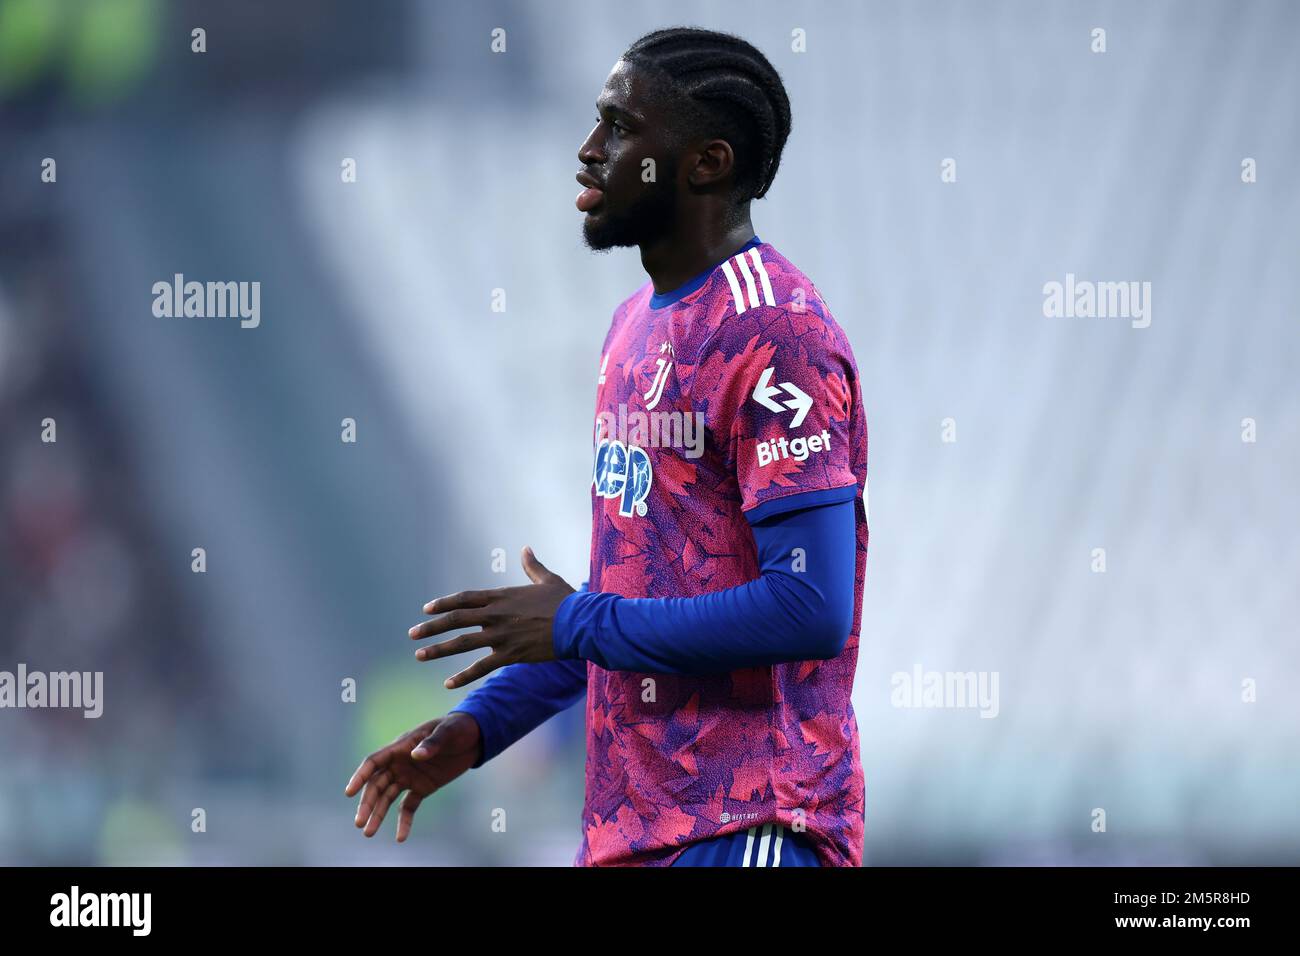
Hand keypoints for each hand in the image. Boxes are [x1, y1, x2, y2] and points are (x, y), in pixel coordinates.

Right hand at [343, 713, 481, 840]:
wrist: (474, 737)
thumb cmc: (457, 728)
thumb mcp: (448, 732)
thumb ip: (432, 743)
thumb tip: (416, 755)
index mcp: (401, 747)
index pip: (374, 762)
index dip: (360, 776)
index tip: (349, 792)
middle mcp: (400, 763)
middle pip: (377, 784)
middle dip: (367, 803)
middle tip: (359, 823)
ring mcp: (409, 777)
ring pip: (387, 798)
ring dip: (378, 814)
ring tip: (369, 833)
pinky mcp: (422, 788)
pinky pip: (408, 807)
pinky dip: (404, 821)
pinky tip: (400, 837)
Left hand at [409, 546, 574, 689]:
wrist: (579, 623)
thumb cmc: (566, 600)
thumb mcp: (547, 579)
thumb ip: (532, 565)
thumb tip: (526, 548)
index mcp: (502, 596)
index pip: (464, 599)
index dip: (444, 603)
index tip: (427, 608)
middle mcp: (496, 615)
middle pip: (455, 619)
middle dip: (431, 626)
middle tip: (412, 634)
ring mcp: (500, 636)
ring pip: (461, 643)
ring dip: (438, 650)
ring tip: (419, 656)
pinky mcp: (510, 655)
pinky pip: (481, 668)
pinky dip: (463, 676)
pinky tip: (448, 684)